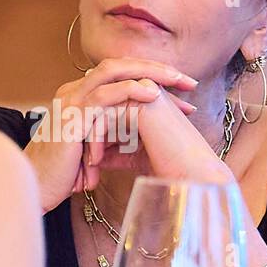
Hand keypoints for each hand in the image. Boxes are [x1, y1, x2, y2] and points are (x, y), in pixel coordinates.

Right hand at [23, 58, 197, 212]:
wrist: (37, 189)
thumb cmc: (63, 175)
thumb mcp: (93, 149)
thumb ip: (111, 136)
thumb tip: (136, 140)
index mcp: (79, 96)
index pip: (120, 76)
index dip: (151, 78)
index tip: (181, 92)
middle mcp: (73, 91)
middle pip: (119, 65)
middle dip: (156, 68)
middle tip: (188, 80)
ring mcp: (71, 101)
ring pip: (113, 72)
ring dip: (149, 74)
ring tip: (178, 82)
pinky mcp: (72, 116)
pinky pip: (105, 95)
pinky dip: (130, 91)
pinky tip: (153, 94)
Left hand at [93, 87, 233, 184]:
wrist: (189, 176)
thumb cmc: (165, 167)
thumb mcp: (131, 155)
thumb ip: (112, 149)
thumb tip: (94, 154)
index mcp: (143, 99)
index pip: (106, 107)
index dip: (92, 132)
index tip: (84, 158)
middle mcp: (144, 90)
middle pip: (100, 105)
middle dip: (86, 133)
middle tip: (77, 159)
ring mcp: (145, 92)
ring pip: (101, 109)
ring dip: (89, 137)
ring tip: (86, 164)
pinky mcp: (144, 102)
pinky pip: (107, 115)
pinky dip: (96, 139)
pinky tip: (94, 161)